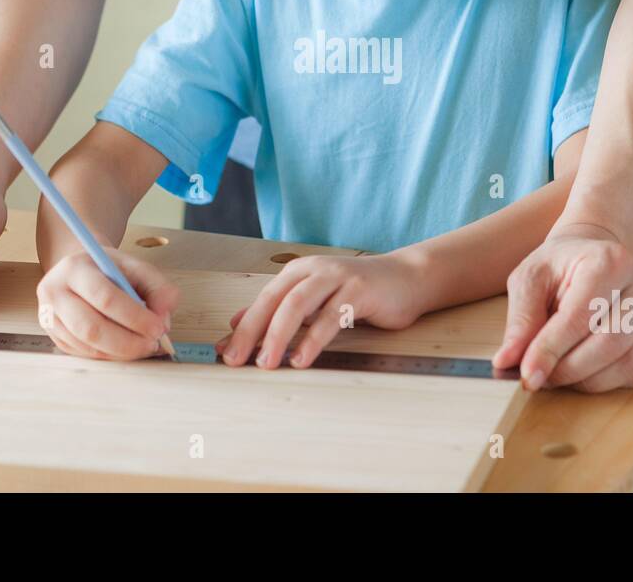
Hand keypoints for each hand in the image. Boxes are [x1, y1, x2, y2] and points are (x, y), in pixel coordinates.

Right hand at [36, 247, 178, 359]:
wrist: (81, 271)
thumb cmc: (109, 270)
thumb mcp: (136, 267)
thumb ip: (158, 287)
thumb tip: (164, 316)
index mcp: (74, 268)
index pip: (104, 297)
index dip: (135, 317)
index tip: (158, 327)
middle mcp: (54, 292)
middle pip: (91, 327)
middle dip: (128, 342)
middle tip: (153, 343)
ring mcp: (50, 317)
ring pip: (87, 346)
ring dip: (121, 352)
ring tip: (144, 346)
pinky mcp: (54, 336)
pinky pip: (84, 354)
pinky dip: (110, 356)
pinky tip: (127, 349)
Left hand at [218, 254, 422, 369]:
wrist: (406, 279)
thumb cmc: (359, 292)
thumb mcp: (314, 299)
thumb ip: (280, 310)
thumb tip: (237, 325)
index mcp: (299, 272)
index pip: (264, 299)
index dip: (244, 326)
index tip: (226, 353)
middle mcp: (315, 270)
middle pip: (276, 300)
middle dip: (254, 332)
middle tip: (237, 360)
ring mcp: (338, 278)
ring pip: (299, 305)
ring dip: (279, 335)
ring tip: (268, 363)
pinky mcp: (360, 291)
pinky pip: (331, 316)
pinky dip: (313, 339)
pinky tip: (302, 358)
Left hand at [492, 223, 632, 391]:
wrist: (594, 255)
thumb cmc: (561, 267)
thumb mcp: (530, 279)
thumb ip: (521, 319)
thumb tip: (507, 361)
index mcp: (609, 261)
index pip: (579, 316)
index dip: (550, 350)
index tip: (526, 375)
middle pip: (608, 343)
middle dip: (567, 369)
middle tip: (537, 375)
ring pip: (627, 364)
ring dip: (585, 380)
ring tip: (556, 371)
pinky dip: (607, 382)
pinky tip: (583, 369)